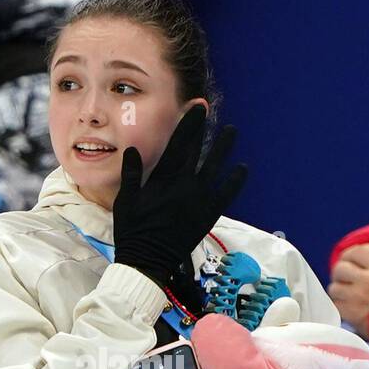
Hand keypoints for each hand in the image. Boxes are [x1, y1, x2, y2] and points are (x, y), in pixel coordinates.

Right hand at [112, 103, 247, 286]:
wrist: (147, 260)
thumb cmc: (132, 231)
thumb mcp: (125, 201)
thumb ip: (131, 174)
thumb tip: (133, 149)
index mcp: (163, 180)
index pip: (178, 144)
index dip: (189, 124)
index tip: (196, 108)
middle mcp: (184, 185)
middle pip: (197, 150)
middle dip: (203, 129)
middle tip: (210, 111)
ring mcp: (199, 200)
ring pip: (215, 167)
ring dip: (223, 148)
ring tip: (232, 131)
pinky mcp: (208, 215)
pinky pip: (226, 194)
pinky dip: (235, 181)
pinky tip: (242, 168)